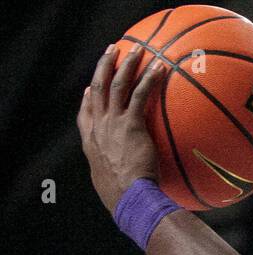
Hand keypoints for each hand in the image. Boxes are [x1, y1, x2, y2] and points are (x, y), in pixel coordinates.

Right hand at [77, 44, 166, 212]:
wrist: (129, 197)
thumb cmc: (125, 199)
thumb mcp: (111, 185)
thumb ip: (116, 175)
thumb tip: (127, 184)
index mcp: (91, 143)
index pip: (85, 114)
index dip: (88, 99)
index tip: (90, 88)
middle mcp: (99, 128)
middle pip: (98, 89)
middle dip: (104, 67)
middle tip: (111, 52)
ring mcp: (113, 124)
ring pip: (116, 85)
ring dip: (126, 65)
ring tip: (136, 50)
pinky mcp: (131, 124)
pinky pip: (140, 95)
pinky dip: (149, 79)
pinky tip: (159, 68)